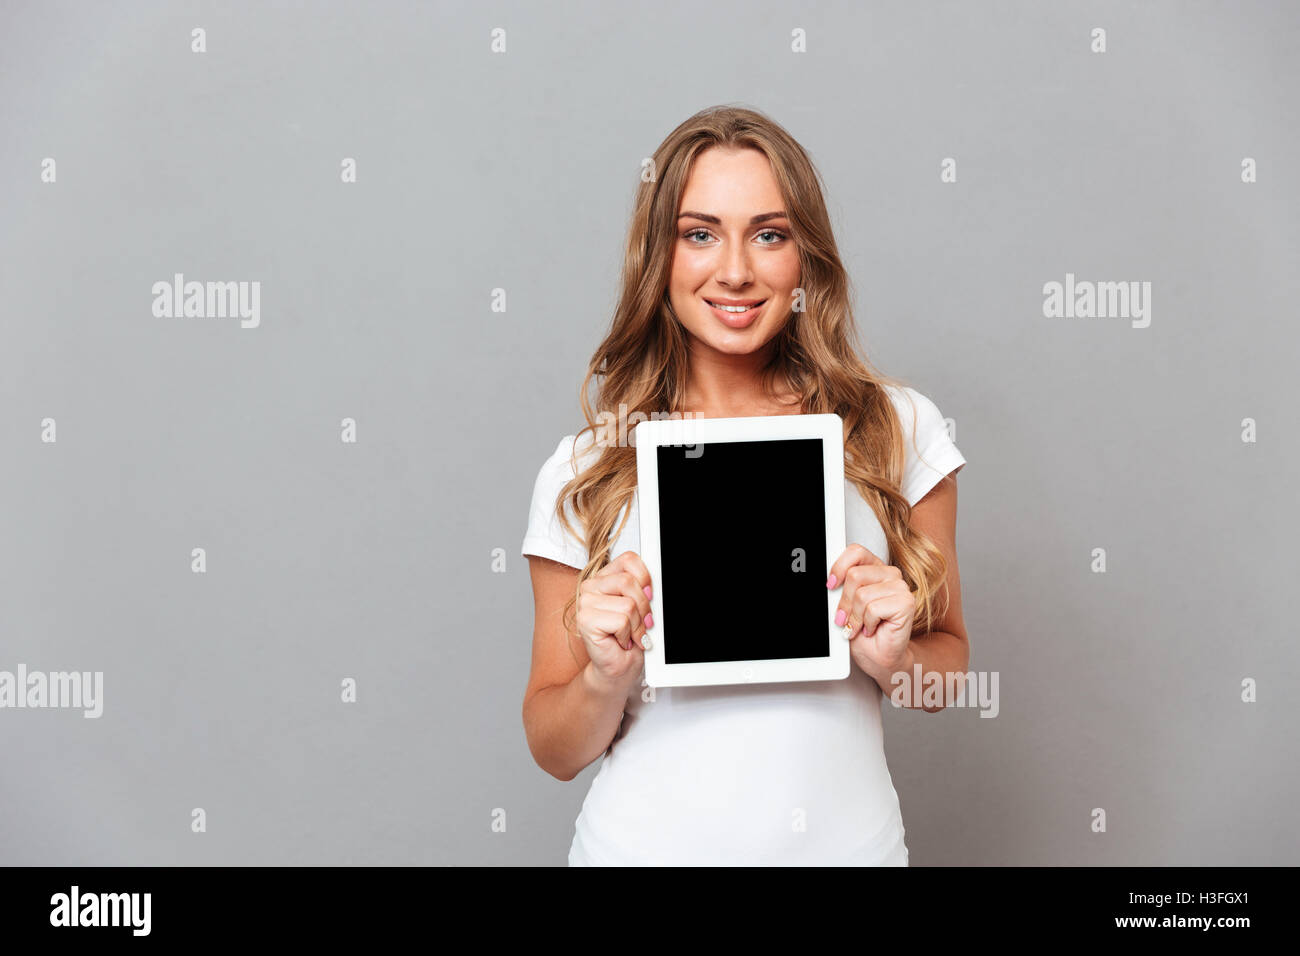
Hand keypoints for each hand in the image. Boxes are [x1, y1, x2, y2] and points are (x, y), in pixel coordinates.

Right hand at [574, 550, 654, 689]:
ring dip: (636, 625)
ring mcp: (585, 602)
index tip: (649, 596)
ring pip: (628, 604)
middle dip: (643, 607)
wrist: (618, 668)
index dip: (645, 578)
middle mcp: (590, 586)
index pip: (629, 560)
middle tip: (640, 624)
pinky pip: (622, 620)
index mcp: (604, 577)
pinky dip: (628, 635)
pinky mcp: (585, 620)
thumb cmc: (630, 639)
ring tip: (629, 634)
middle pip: (629, 582)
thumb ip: (644, 590)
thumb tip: (652, 585)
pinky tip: (620, 641)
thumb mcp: (641, 607)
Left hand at [827, 544, 915, 680]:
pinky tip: (872, 629)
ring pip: (862, 594)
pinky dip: (867, 623)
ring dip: (855, 617)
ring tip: (860, 626)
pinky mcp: (906, 602)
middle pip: (855, 575)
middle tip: (845, 618)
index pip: (856, 552)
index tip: (831, 585)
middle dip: (844, 602)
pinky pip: (873, 609)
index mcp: (874, 569)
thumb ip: (841, 588)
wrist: (879, 658)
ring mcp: (900, 587)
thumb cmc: (863, 632)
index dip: (839, 567)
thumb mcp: (845, 605)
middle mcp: (890, 574)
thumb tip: (828, 581)